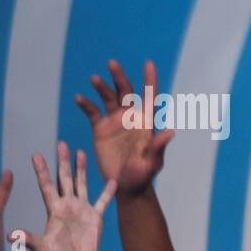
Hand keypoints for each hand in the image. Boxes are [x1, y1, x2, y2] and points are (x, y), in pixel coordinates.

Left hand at [17, 142, 115, 250]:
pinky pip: (102, 202)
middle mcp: (67, 206)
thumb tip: (12, 235)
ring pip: (81, 185)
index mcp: (54, 210)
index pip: (47, 186)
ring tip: (80, 152)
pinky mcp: (95, 218)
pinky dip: (108, 192)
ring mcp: (81, 210)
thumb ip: (29, 240)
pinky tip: (113, 180)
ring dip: (81, 169)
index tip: (37, 155)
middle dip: (63, 162)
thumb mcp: (42, 249)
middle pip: (64, 179)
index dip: (42, 171)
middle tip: (61, 143)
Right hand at [76, 59, 173, 195]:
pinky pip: (92, 112)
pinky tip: (79, 98)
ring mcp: (115, 122)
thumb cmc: (143, 175)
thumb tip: (170, 132)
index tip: (149, 64)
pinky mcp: (100, 129)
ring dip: (101, 87)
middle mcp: (130, 117)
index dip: (150, 81)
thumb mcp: (152, 162)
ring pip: (108, 98)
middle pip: (126, 92)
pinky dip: (86, 104)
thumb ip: (158, 147)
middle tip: (112, 64)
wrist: (125, 186)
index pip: (149, 97)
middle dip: (120, 77)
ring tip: (94, 79)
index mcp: (146, 122)